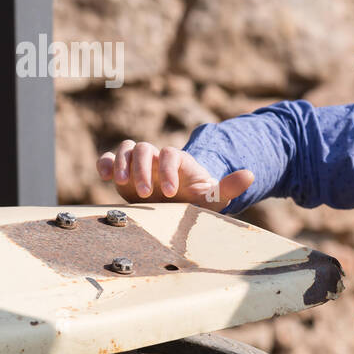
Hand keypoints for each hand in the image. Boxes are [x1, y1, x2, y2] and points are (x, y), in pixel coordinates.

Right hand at [97, 140, 252, 209]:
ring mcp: (138, 164)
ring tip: (121, 184)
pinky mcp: (123, 174)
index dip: (169, 169)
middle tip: (147, 194)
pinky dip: (104, 163)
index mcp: (179, 161)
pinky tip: (102, 176)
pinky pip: (108, 159)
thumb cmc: (197, 200)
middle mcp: (157, 158)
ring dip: (121, 163)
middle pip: (144, 147)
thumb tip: (251, 175)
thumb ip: (229, 186)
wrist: (180, 206)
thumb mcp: (213, 196)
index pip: (171, 153)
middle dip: (143, 169)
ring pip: (126, 149)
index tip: (172, 192)